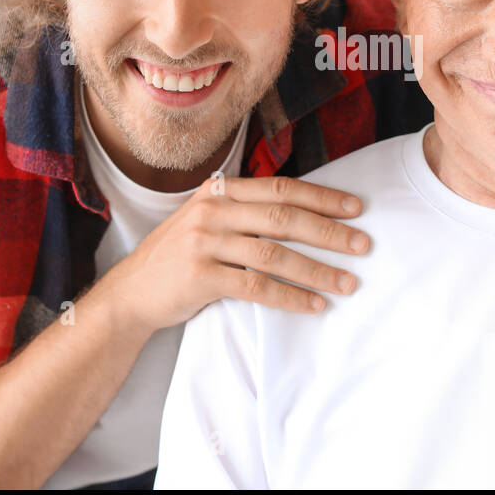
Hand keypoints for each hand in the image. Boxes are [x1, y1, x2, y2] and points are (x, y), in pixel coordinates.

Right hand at [116, 175, 368, 334]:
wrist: (131, 292)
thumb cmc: (179, 256)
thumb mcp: (207, 220)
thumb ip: (245, 211)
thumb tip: (305, 213)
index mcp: (219, 191)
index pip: (281, 188)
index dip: (322, 197)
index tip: (356, 208)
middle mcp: (212, 211)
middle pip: (284, 218)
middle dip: (329, 232)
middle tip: (363, 245)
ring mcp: (204, 243)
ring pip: (274, 254)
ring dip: (317, 270)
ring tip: (347, 283)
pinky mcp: (200, 277)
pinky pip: (257, 287)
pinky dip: (290, 297)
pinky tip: (314, 305)